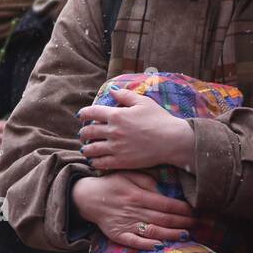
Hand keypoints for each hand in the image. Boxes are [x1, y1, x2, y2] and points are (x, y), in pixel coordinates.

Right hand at [71, 171, 199, 250]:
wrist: (87, 197)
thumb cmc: (112, 184)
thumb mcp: (128, 174)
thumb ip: (147, 181)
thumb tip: (163, 190)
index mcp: (138, 195)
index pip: (166, 204)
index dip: (183, 209)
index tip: (195, 211)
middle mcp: (134, 210)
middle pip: (163, 218)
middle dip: (182, 222)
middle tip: (197, 224)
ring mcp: (126, 224)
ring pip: (153, 231)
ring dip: (171, 234)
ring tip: (185, 235)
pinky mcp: (118, 235)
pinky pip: (134, 241)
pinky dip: (147, 244)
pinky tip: (159, 246)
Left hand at [77, 87, 195, 171]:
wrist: (171, 141)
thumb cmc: (159, 119)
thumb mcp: (143, 102)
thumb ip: (126, 95)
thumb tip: (112, 90)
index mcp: (117, 115)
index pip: (91, 112)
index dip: (83, 114)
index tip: (80, 116)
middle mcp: (113, 131)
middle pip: (88, 132)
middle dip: (83, 133)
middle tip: (83, 135)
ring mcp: (116, 148)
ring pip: (91, 149)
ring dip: (86, 149)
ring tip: (85, 149)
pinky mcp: (121, 162)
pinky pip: (101, 163)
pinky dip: (94, 162)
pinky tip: (94, 161)